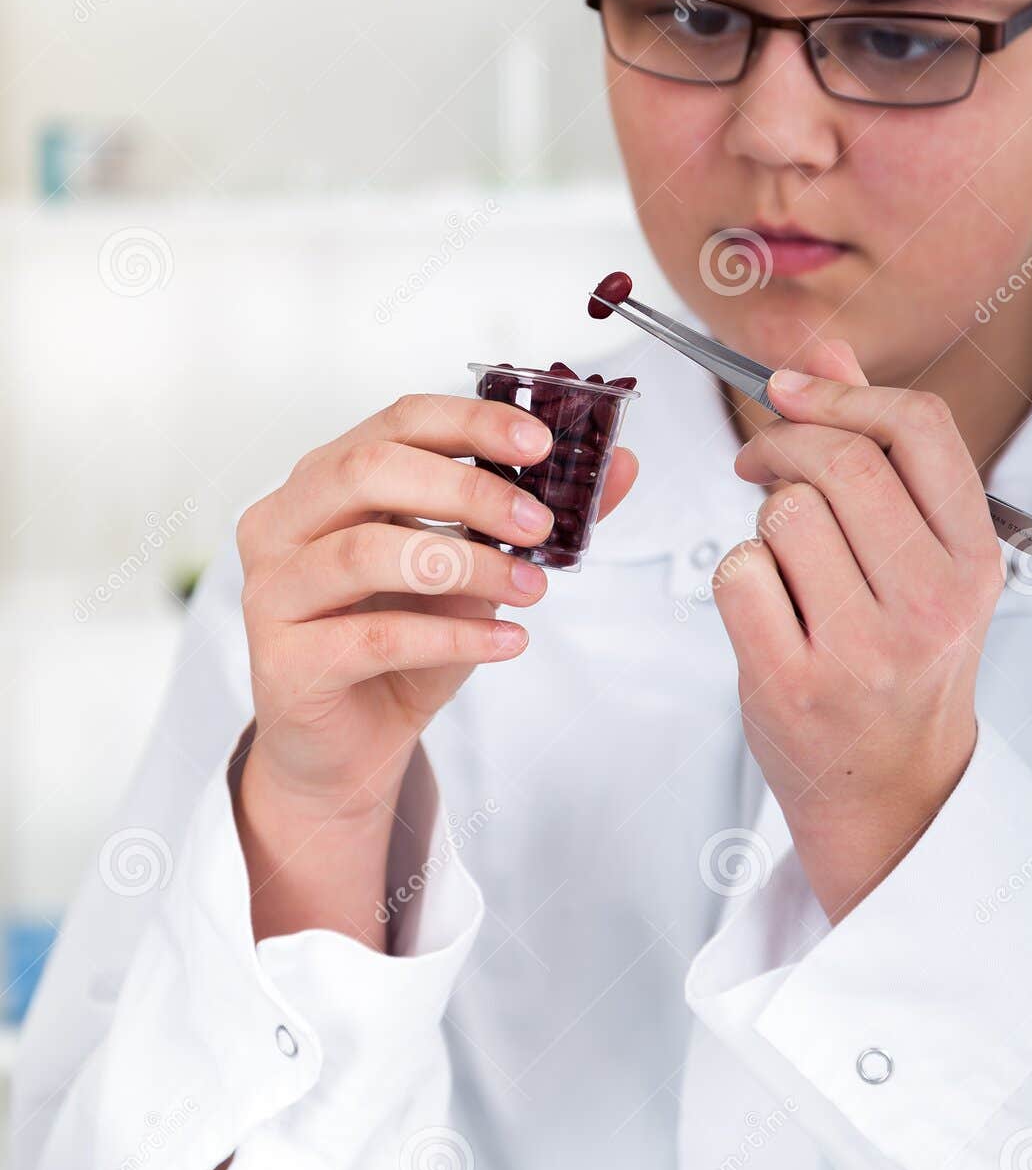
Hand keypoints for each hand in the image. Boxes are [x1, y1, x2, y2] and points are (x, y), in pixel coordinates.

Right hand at [233, 391, 636, 943]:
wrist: (350, 748)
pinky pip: (375, 635)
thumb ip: (535, 517)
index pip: (397, 421)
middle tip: (540, 524)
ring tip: (531, 589)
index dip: (471, 424)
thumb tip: (619, 466)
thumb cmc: (402, 644)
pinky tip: (506, 642)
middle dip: (468, 490)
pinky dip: (452, 637)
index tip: (542, 444)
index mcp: (328, 479)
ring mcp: (275, 590)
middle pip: (371, 471)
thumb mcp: (477, 572)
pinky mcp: (285, 660)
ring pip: (367, 550)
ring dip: (468, 566)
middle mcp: (286, 521)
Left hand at [712, 340, 1003, 922]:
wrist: (890, 788)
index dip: (841, 390)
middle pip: (841, 461)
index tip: (787, 389)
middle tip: (760, 461)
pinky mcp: (793, 684)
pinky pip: (737, 572)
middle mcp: (933, 601)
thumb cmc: (900, 655)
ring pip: (783, 514)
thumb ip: (879, 450)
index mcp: (975, 557)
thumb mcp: (920, 555)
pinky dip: (736, 574)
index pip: (919, 426)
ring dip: (763, 520)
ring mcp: (865, 649)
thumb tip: (825, 351)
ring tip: (784, 560)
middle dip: (782, 444)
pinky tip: (764, 606)